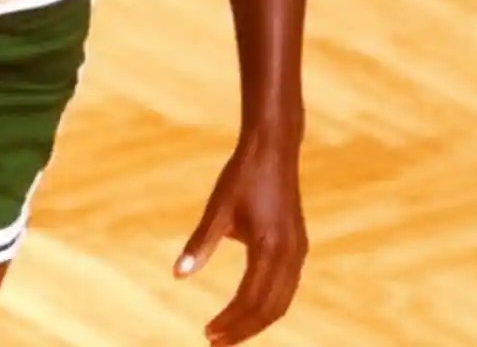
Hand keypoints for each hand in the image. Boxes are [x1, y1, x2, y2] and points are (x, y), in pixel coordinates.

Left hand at [174, 139, 307, 344]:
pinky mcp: (297, 245)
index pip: (251, 299)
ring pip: (281, 300)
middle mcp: (291, 254)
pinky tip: (246, 309)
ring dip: (256, 321)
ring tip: (228, 333)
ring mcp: (298, 251)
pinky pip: (286, 287)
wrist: (274, 149)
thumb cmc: (242, 176)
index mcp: (271, 247)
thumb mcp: (218, 209)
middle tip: (214, 343)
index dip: (231, 322)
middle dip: (244, 329)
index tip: (207, 335)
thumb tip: (178, 274)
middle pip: (271, 308)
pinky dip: (268, 304)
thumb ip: (200, 243)